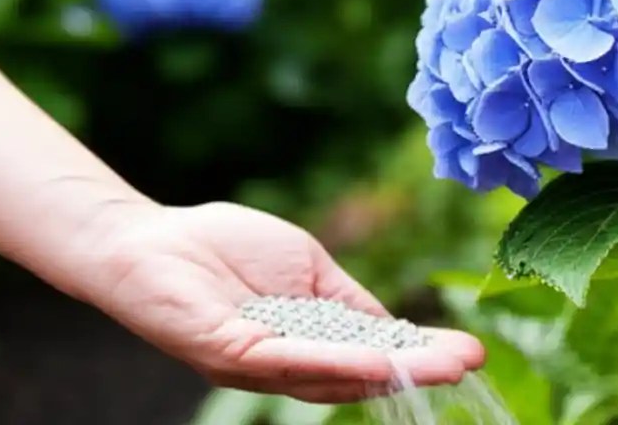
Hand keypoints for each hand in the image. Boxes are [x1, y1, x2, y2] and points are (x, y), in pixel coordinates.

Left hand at [78, 200, 484, 403]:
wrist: (148, 240)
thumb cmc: (223, 247)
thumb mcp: (305, 270)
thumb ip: (346, 301)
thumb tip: (394, 326)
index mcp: (307, 342)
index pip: (372, 354)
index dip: (420, 355)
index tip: (469, 351)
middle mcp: (286, 364)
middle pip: (361, 376)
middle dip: (420, 371)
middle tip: (470, 364)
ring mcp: (258, 364)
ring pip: (332, 377)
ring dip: (391, 372)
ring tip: (441, 366)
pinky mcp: (228, 354)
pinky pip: (289, 362)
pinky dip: (337, 362)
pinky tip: (377, 359)